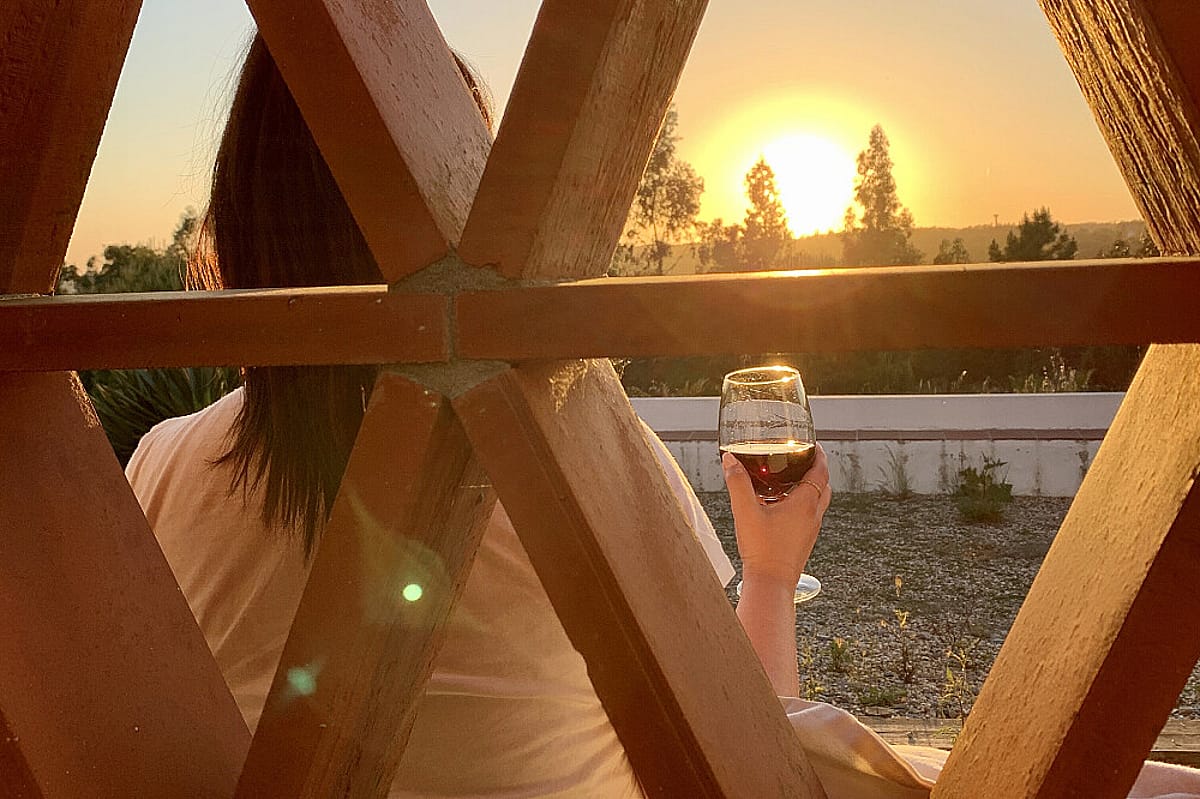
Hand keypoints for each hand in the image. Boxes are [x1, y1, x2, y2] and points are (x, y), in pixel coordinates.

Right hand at [722, 443, 830, 589]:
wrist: (770, 583)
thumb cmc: (762, 550)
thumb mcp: (745, 511)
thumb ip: (737, 482)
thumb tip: (730, 459)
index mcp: (806, 503)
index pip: (821, 470)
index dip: (818, 454)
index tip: (813, 444)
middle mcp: (814, 515)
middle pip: (823, 484)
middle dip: (815, 469)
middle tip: (800, 458)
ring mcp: (810, 529)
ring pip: (817, 501)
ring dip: (809, 487)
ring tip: (787, 480)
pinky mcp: (803, 541)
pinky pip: (808, 515)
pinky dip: (801, 504)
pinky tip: (779, 507)